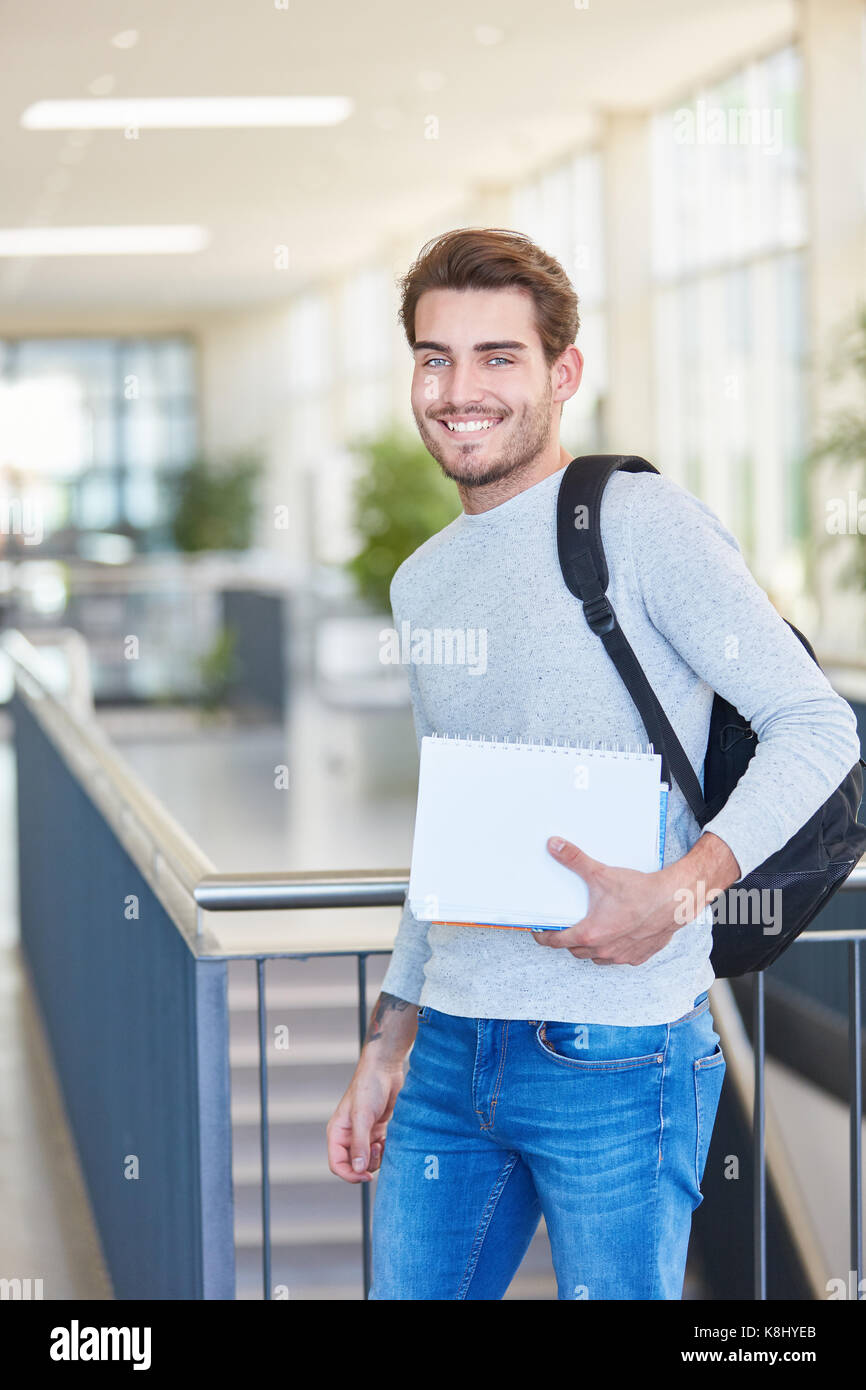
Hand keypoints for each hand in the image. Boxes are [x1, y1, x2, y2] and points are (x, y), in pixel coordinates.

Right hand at [327, 1060, 405, 1183]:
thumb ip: (359, 1144)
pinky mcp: (377, 1131)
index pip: (337, 1164)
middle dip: (366, 1165)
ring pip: (368, 1161)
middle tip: (377, 1150)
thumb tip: (357, 1169)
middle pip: (353, 1166)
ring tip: (382, 1141)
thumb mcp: (362, 1117)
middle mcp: (349, 1136)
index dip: (350, 1174)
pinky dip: (385, 1150)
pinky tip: (389, 1138)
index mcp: (338, 1133)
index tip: (366, 1175)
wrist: (386, 1069)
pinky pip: (380, 1151)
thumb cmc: (369, 1087)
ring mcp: (364, 1134)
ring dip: (377, 1157)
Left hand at [531, 836, 680, 965]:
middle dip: (567, 941)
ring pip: (596, 958)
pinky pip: (619, 959)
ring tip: (587, 934)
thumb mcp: (601, 873)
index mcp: (590, 933)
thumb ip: (575, 860)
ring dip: (589, 949)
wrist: (673, 900)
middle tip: (563, 928)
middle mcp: (604, 949)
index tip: (539, 933)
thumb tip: (554, 846)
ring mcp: (621, 955)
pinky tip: (614, 939)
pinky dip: (613, 951)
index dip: (544, 937)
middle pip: (575, 950)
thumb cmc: (638, 891)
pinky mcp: (638, 956)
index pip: (556, 941)